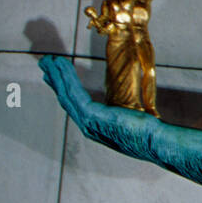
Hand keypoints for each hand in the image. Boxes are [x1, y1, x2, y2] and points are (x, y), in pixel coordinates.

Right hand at [39, 55, 154, 154]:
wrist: (157, 142)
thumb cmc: (148, 132)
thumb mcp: (127, 120)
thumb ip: (118, 112)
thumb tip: (121, 104)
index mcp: (95, 126)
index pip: (74, 104)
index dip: (63, 88)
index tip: (54, 75)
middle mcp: (88, 126)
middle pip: (65, 99)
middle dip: (54, 80)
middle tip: (45, 63)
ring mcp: (89, 123)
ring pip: (67, 94)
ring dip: (57, 75)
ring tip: (50, 60)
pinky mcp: (93, 116)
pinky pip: (75, 93)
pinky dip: (67, 78)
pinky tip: (62, 65)